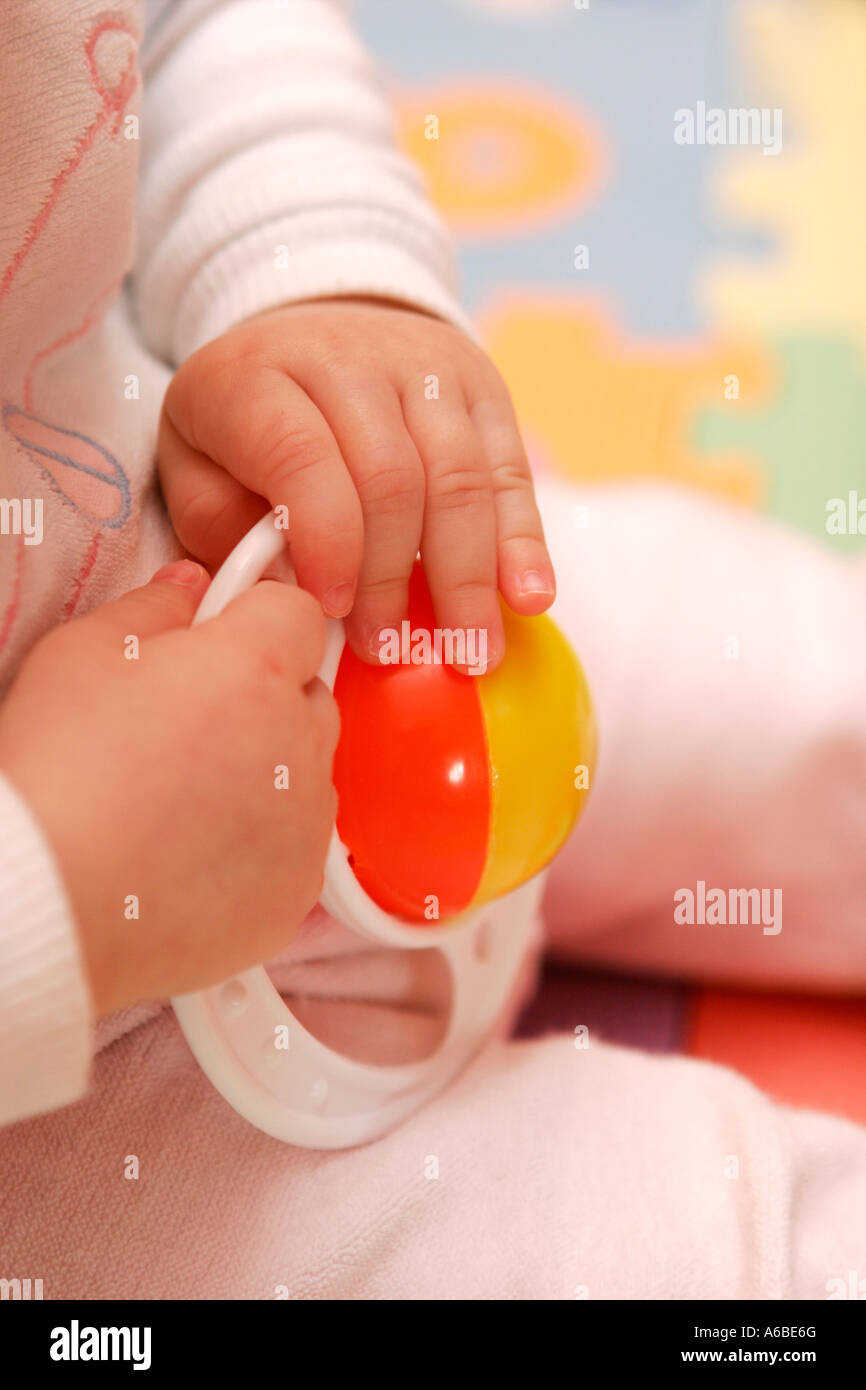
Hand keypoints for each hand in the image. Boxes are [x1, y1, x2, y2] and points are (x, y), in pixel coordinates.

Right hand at [0, 561, 338, 1015]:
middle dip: (265, 696)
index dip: (254, 619)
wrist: (45, 900)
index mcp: (256, 670)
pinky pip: (297, 846)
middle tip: (189, 722)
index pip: (297, 612)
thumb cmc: (54, 771)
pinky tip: (194, 851)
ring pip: (308, 772)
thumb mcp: (80, 655)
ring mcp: (306, 826)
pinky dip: (262, 843)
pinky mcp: (297, 893)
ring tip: (184, 795)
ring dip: (269, 770)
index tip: (219, 638)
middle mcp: (299, 745)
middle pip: (310, 694)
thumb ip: (153, 607)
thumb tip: (192, 587)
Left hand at [158, 298, 555, 670]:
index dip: (325, 543)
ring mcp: (424, 366)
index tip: (330, 612)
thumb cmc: (245, 427)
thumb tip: (288, 592)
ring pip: (460, 476)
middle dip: (394, 578)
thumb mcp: (196, 466)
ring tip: (467, 652)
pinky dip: (523, 541)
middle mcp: (347, 356)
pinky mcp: (481, 386)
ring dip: (467, 576)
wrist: (309, 331)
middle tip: (390, 652)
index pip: (303, 457)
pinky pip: (510, 469)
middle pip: (392, 477)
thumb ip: (223, 528)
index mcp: (258, 376)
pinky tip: (528, 600)